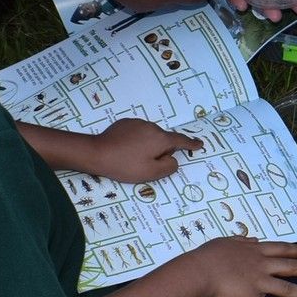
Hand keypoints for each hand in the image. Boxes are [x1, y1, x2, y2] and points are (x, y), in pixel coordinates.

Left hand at [77, 119, 200, 182]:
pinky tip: (125, 150)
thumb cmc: (125, 165)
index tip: (199, 144)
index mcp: (160, 139)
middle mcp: (152, 127)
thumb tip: (173, 159)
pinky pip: (137, 132)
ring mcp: (137, 123)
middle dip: (160, 151)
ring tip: (132, 158)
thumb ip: (168, 166)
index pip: (180, 141)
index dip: (191, 144)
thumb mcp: (151, 173)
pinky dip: (136, 140)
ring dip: (147, 145)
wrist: (97, 153)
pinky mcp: (125, 123)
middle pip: (163, 140)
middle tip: (146, 164)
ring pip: (150, 135)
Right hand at [182, 238, 296, 296]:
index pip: (283, 249)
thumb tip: (253, 240)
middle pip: (293, 266)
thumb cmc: (206, 256)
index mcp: (255, 251)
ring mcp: (258, 282)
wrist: (197, 271)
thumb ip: (241, 241)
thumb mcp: (225, 241)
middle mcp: (261, 265)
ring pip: (288, 289)